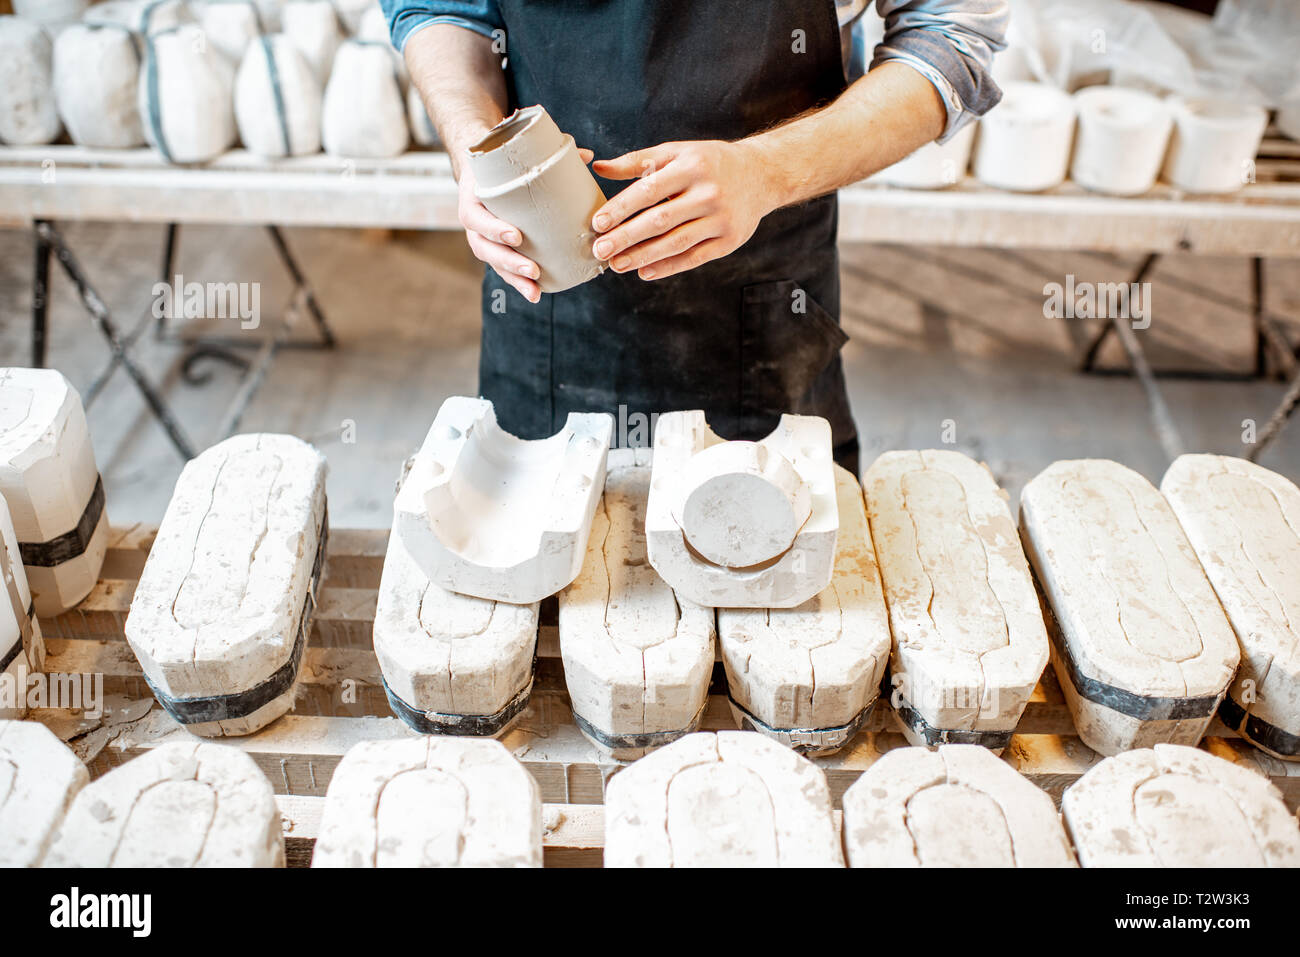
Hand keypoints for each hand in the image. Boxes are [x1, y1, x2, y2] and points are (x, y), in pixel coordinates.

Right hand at [457, 147, 594, 301]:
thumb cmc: (501, 163)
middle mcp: (474, 222)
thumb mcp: (513, 156)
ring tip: (535, 291)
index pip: (475, 217)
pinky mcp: (495, 249)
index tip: (516, 236)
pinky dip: (518, 282)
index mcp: (472, 198)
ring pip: (494, 264)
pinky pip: (503, 269)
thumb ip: (547, 155)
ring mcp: (482, 238)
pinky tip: (535, 293)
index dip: (493, 229)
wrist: (481, 171)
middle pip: (485, 249)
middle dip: (509, 262)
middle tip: (533, 271)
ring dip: (514, 279)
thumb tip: (587, 156)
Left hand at [589, 140, 775, 280]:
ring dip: (643, 256)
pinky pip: (694, 258)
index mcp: (691, 166)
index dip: (621, 208)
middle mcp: (708, 193)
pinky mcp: (729, 241)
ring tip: (616, 264)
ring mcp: (721, 219)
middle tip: (600, 250)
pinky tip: (644, 272)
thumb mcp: (678, 152)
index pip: (649, 189)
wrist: (762, 174)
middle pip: (660, 220)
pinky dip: (668, 267)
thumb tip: (599, 168)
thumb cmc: (710, 163)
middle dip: (626, 237)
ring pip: (676, 242)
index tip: (597, 223)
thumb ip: (638, 161)